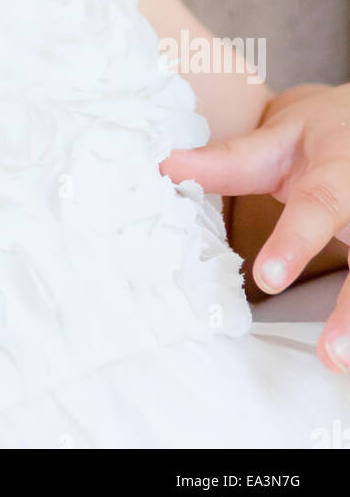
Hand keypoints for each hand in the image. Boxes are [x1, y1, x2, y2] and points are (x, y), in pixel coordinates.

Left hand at [159, 82, 349, 374]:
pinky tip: (348, 354)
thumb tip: (165, 165)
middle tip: (332, 354)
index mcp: (338, 172)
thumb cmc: (321, 134)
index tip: (267, 279)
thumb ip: (230, 159)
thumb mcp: (279, 138)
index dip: (294, 242)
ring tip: (337, 361)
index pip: (318, 206)